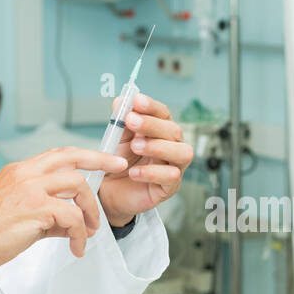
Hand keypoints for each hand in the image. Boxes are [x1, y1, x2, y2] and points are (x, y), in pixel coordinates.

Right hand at [0, 147, 127, 266]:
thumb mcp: (21, 215)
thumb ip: (49, 214)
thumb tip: (75, 224)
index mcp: (19, 171)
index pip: (57, 154)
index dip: (84, 155)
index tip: (104, 159)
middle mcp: (25, 173)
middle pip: (71, 157)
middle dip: (100, 160)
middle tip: (119, 167)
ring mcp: (30, 188)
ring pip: (77, 185)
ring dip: (91, 209)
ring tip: (90, 230)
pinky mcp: (35, 207)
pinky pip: (72, 216)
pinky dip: (80, 234)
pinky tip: (76, 247)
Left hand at [97, 93, 193, 225]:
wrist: (110, 192)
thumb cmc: (119, 163)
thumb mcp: (117, 139)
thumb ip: (120, 121)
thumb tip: (121, 101)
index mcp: (160, 131)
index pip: (163, 114)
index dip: (152, 106)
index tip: (137, 100)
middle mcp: (171, 146)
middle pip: (174, 131)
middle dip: (152, 124)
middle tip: (131, 121)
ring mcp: (174, 166)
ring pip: (183, 153)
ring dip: (159, 147)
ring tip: (135, 147)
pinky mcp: (170, 187)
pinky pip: (171, 177)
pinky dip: (152, 172)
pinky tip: (134, 172)